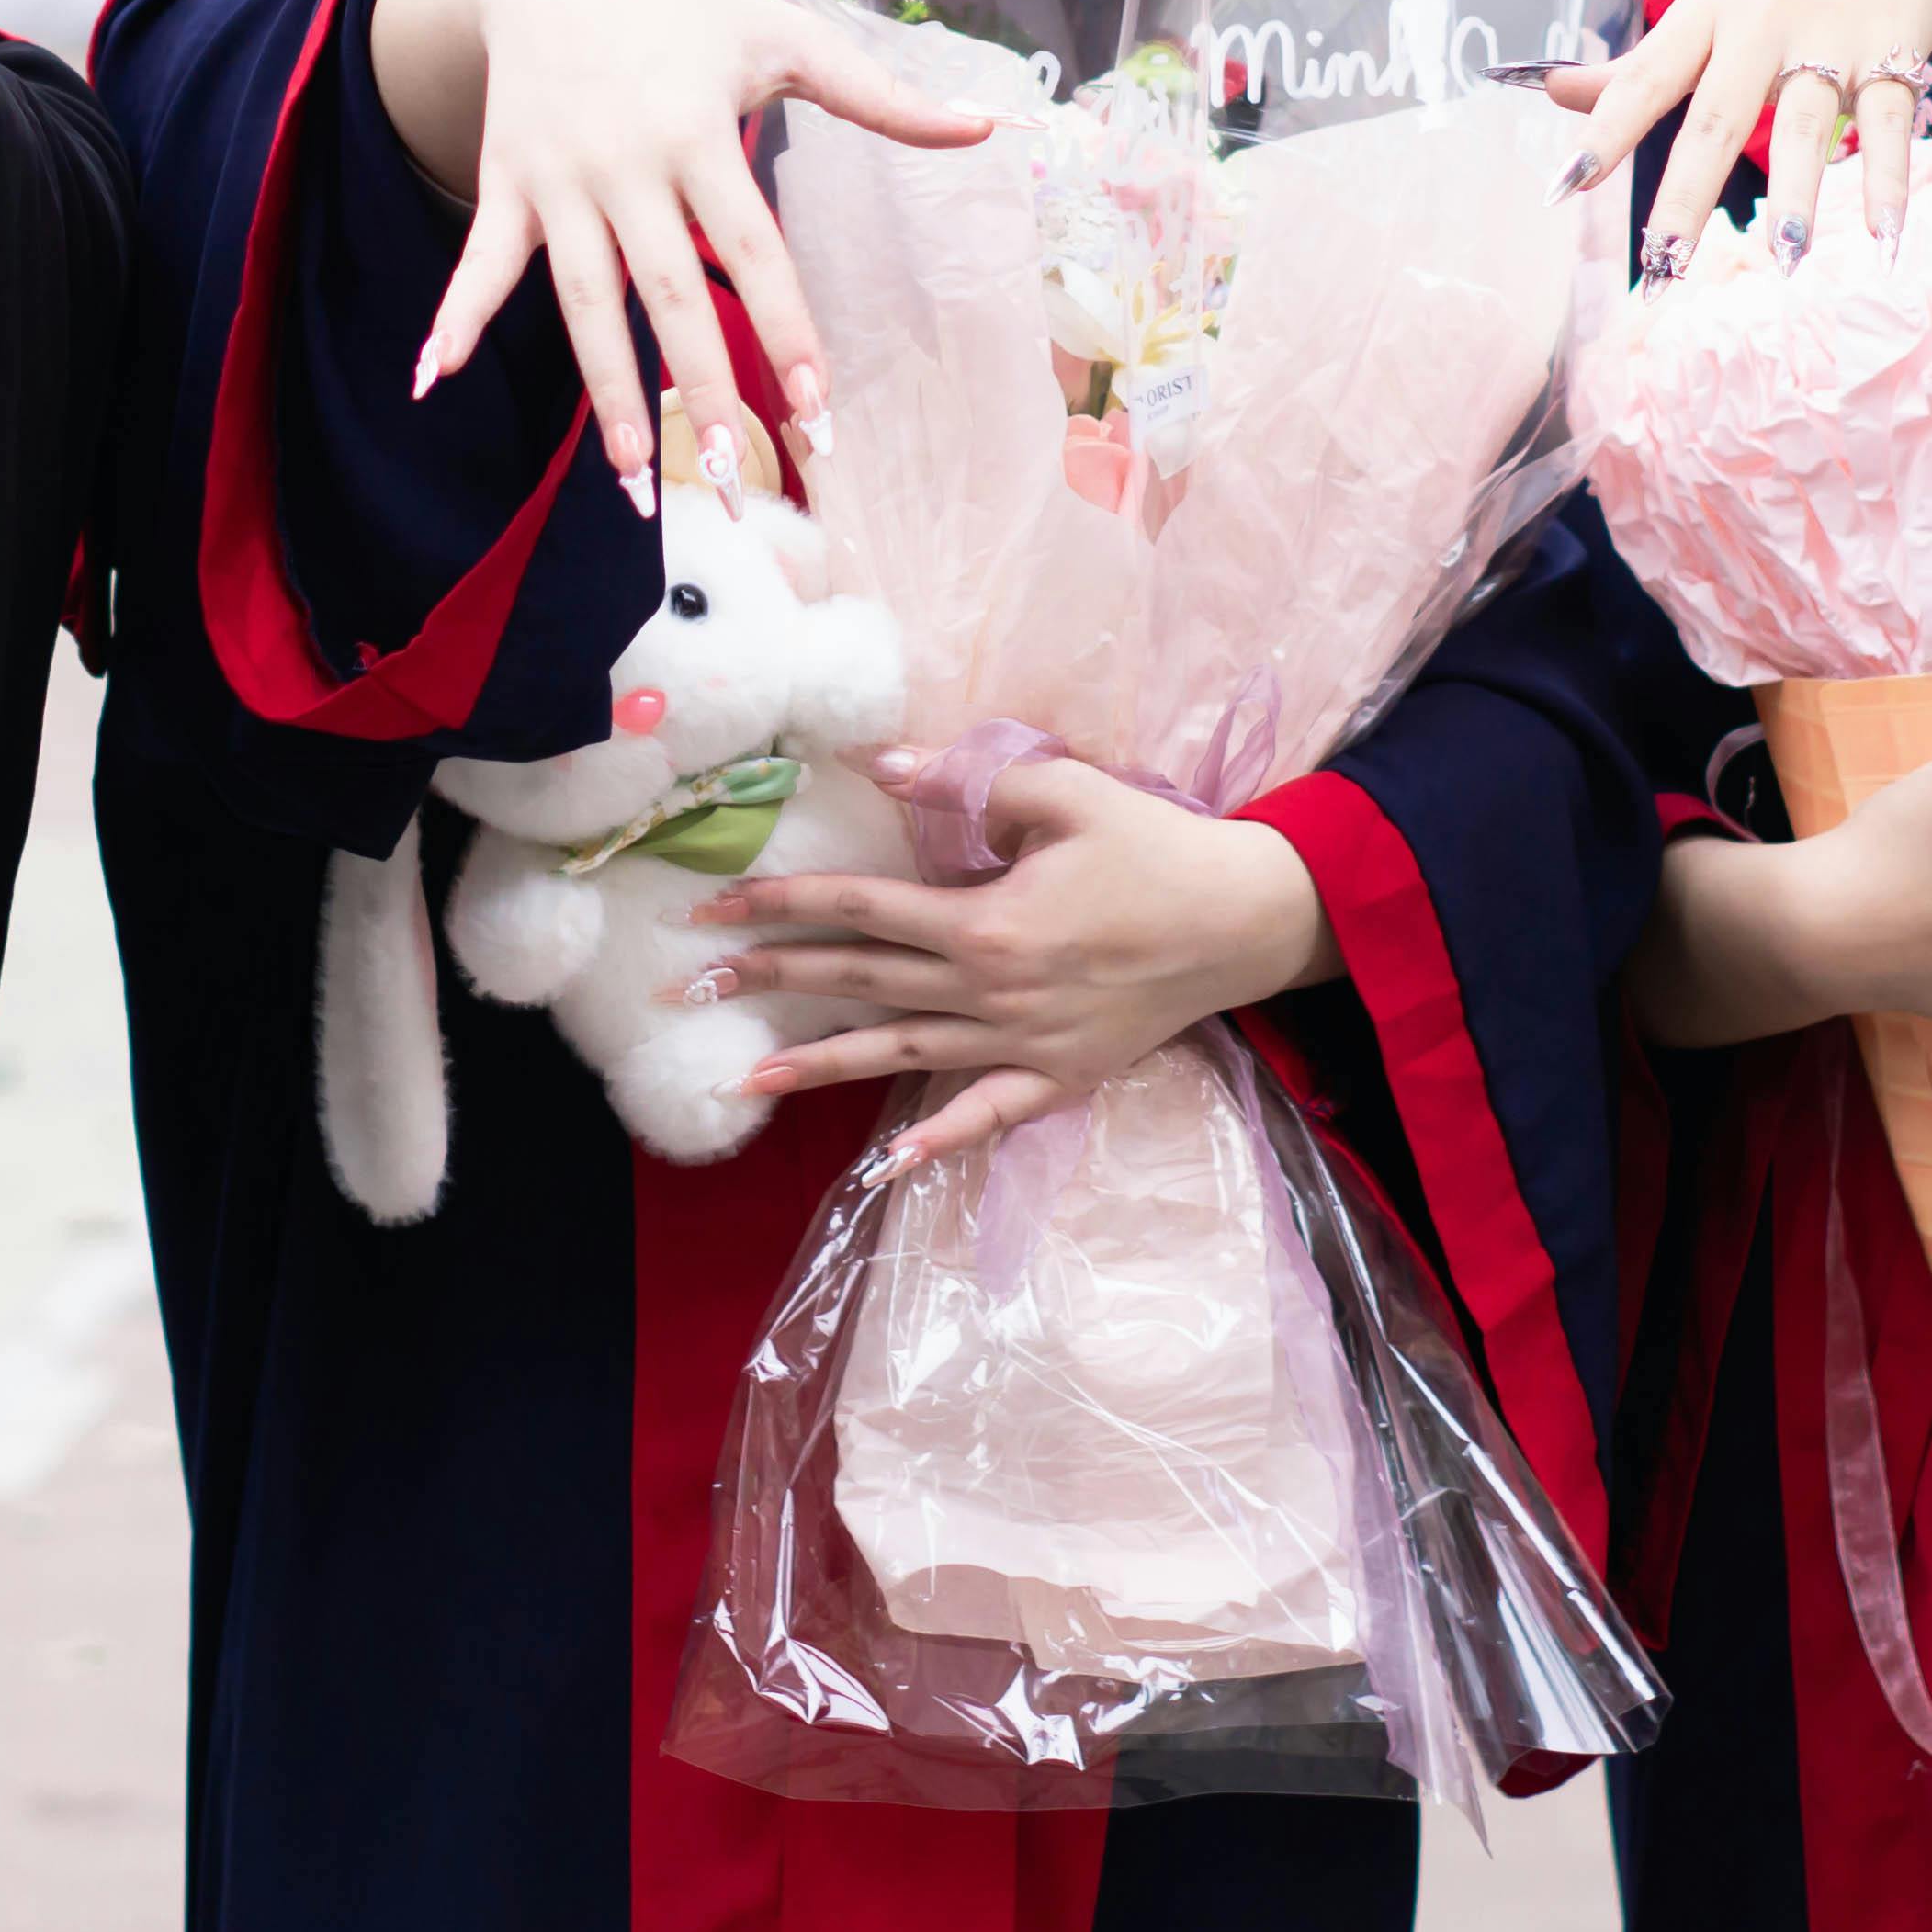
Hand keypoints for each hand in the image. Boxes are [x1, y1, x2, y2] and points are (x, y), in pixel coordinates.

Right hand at [390, 0, 989, 503]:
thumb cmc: (685, 8)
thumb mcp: (783, 35)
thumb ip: (882, 94)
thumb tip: (988, 128)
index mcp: (698, 132)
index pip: (752, 248)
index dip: (783, 327)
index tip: (815, 408)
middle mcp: (626, 163)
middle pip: (667, 295)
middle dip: (698, 391)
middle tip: (730, 480)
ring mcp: (559, 180)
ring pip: (581, 302)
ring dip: (603, 392)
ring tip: (629, 480)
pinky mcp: (506, 184)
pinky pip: (479, 261)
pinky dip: (453, 317)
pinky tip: (431, 381)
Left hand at [682, 754, 1334, 1168]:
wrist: (1242, 922)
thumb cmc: (1152, 847)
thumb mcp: (1063, 791)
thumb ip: (965, 779)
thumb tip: (876, 766)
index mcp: (982, 920)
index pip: (856, 907)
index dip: (779, 904)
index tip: (712, 908)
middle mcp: (988, 991)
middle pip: (859, 983)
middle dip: (770, 981)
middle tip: (689, 988)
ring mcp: (1020, 1045)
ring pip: (900, 1056)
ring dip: (819, 1068)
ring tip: (744, 1081)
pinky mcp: (1058, 1078)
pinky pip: (986, 1116)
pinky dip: (937, 1142)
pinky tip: (887, 1165)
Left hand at [1543, 0, 1931, 264]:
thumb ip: (1637, 62)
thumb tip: (1548, 91)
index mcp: (1705, 13)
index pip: (1643, 78)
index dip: (1603, 133)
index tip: (1563, 188)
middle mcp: (1761, 26)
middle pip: (1717, 118)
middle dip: (1687, 195)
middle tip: (1663, 263)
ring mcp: (1830, 38)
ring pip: (1807, 124)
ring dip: (1797, 195)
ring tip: (1786, 260)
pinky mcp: (1897, 48)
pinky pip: (1888, 125)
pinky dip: (1888, 184)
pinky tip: (1885, 240)